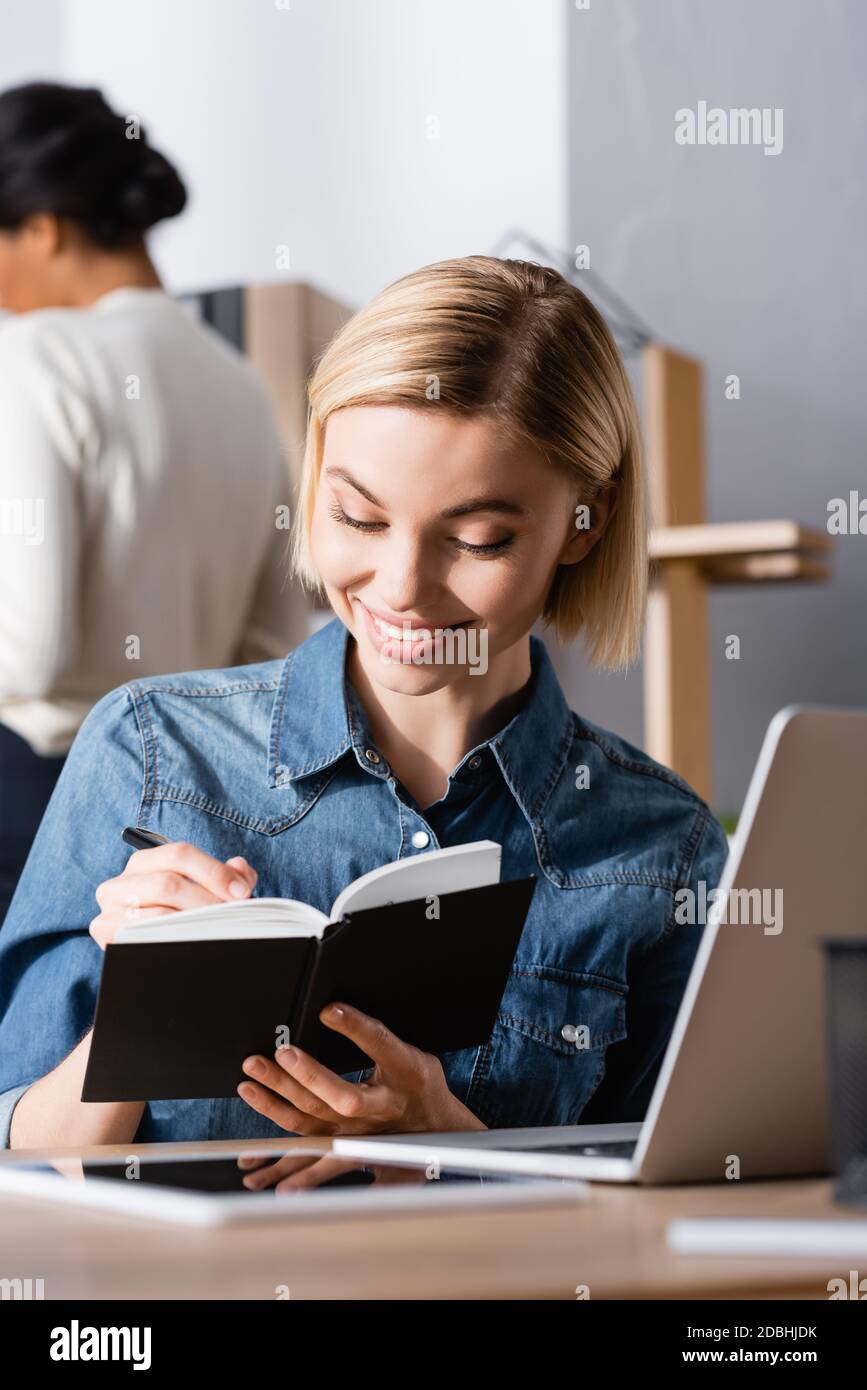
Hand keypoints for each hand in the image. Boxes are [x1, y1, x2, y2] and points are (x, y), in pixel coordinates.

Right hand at [89, 841, 257, 948]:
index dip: (214, 871)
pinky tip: (193, 944)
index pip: (179, 854)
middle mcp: (121, 881)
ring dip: (195, 924)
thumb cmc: (178, 912)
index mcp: (144, 862)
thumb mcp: (201, 889)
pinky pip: (143, 937)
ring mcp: (109, 909)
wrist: (147, 947)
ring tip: (217, 931)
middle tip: (230, 916)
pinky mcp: (105, 934)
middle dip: (206, 900)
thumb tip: (240, 870)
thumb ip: (226, 875)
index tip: (241, 892)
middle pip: (168, 883)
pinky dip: (174, 941)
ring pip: (158, 914)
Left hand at [235, 1002, 485, 1185]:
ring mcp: (359, 1133)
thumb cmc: (417, 1079)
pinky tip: (251, 1165)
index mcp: (406, 1071)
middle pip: (340, 1095)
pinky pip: (306, 1155)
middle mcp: (382, 1107)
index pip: (380, 1044)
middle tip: (277, 1052)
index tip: (328, 1011)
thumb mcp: (412, 1050)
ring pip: (313, 1122)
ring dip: (276, 1104)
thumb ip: (376, 1036)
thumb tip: (331, 1011)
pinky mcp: (343, 1149)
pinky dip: (277, 1163)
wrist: (435, 1129)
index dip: (356, 1028)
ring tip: (249, 1082)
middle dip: (306, 1074)